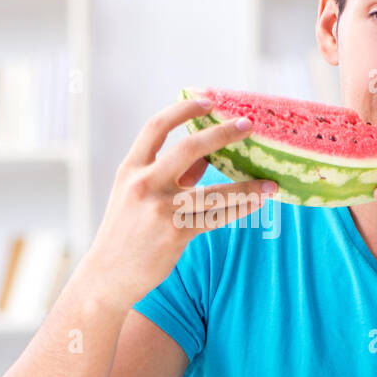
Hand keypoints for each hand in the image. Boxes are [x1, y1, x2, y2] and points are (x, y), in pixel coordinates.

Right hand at [83, 98, 277, 307]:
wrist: (108, 276)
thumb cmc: (126, 233)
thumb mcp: (137, 196)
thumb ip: (171, 175)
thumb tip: (206, 157)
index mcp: (130, 169)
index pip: (156, 127)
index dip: (183, 110)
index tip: (208, 101)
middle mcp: (144, 184)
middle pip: (189, 148)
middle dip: (222, 133)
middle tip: (247, 125)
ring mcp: (160, 209)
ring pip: (213, 191)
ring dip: (246, 186)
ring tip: (269, 183)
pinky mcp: (175, 234)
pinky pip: (216, 217)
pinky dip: (239, 209)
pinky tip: (257, 202)